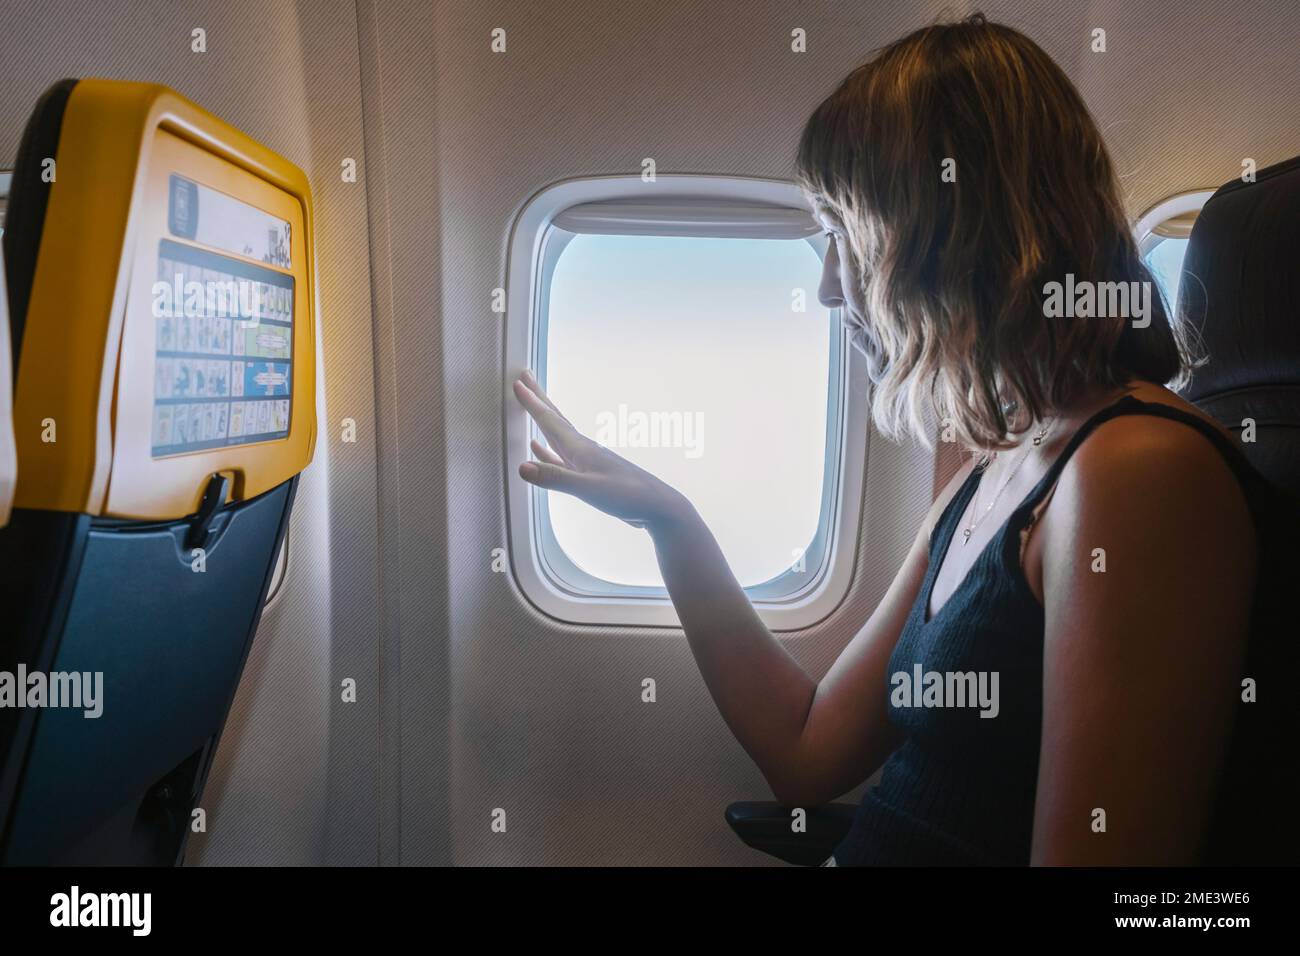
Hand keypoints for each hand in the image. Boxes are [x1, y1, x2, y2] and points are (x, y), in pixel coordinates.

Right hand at [512, 370, 693, 532]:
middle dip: (539, 398)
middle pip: (554, 418)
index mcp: (580, 449)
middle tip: (525, 379)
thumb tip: (523, 467)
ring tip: (532, 406)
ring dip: (542, 419)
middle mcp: (581, 449)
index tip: (518, 384)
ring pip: (557, 434)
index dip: (532, 403)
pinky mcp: (589, 474)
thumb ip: (555, 478)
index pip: (550, 420)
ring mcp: (585, 461)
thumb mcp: (588, 489)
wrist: (655, 506)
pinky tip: (538, 449)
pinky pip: (560, 456)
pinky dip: (546, 450)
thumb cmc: (627, 496)